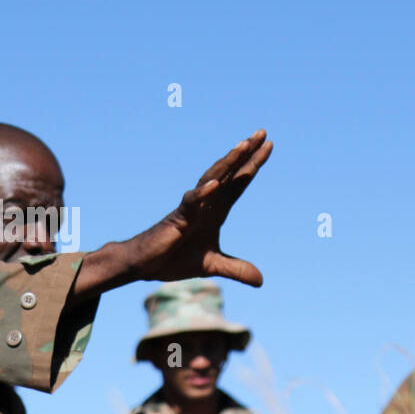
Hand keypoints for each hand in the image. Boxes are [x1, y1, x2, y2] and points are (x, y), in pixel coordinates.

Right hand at [133, 129, 273, 284]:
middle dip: (246, 154)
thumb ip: (236, 269)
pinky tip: (215, 184)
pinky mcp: (177, 218)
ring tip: (243, 146)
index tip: (268, 145)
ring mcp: (192, 208)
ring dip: (227, 163)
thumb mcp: (213, 266)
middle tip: (262, 132)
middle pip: (230, 173)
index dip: (253, 165)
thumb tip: (261, 281)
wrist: (146, 265)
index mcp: (216, 210)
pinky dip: (203, 193)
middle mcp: (206, 203)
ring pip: (212, 179)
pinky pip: (191, 203)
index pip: (239, 183)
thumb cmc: (175, 259)